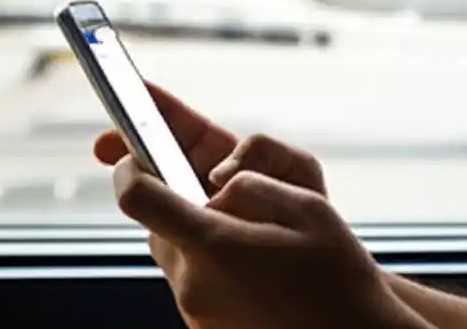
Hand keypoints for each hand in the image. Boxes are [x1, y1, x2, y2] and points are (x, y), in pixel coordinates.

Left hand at [94, 84, 426, 328]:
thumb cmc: (338, 274)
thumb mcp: (307, 204)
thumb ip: (251, 183)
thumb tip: (218, 186)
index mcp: (213, 246)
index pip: (139, 198)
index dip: (129, 168)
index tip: (130, 154)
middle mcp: (193, 284)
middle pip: (157, 227)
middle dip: (178, 204)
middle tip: (217, 194)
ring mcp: (196, 313)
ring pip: (177, 255)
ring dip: (199, 236)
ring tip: (251, 237)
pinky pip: (195, 283)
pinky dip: (214, 265)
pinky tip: (257, 268)